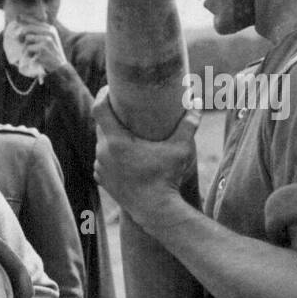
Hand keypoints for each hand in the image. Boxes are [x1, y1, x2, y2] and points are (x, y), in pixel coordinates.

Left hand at [19, 21, 67, 73]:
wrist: (60, 67)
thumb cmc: (51, 54)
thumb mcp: (48, 41)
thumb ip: (39, 33)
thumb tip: (23, 28)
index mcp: (50, 29)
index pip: (35, 21)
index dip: (25, 18)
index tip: (17, 16)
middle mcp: (49, 32)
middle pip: (28, 29)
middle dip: (21, 35)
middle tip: (19, 40)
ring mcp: (47, 40)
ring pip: (27, 39)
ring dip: (26, 48)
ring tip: (33, 53)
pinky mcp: (42, 49)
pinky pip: (27, 49)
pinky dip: (28, 55)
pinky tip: (35, 58)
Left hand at [92, 86, 199, 226]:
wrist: (154, 209)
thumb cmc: (167, 178)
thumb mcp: (180, 150)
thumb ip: (188, 125)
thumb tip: (196, 104)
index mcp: (116, 141)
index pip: (99, 109)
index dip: (104, 95)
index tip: (110, 87)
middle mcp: (103, 152)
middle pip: (101, 125)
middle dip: (111, 115)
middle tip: (123, 107)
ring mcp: (100, 167)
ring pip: (101, 143)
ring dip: (110, 135)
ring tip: (125, 130)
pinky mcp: (101, 179)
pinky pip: (102, 159)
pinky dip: (110, 154)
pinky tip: (121, 152)